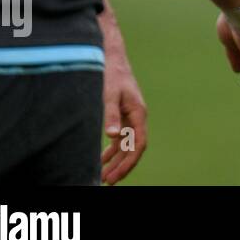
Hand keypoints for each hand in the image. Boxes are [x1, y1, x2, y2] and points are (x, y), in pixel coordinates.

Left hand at [100, 50, 147, 184]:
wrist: (112, 58)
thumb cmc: (111, 74)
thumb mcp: (109, 94)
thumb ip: (110, 115)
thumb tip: (112, 136)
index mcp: (138, 113)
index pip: (139, 144)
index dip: (129, 162)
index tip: (116, 175)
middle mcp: (137, 117)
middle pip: (134, 147)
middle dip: (122, 165)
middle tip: (108, 181)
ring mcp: (130, 117)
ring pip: (127, 145)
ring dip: (117, 160)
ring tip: (104, 176)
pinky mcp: (122, 116)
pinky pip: (120, 138)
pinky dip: (112, 150)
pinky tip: (101, 159)